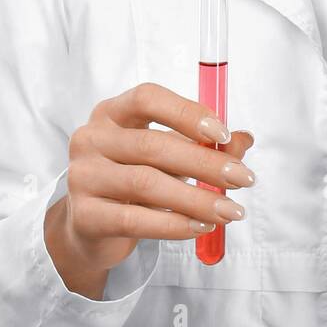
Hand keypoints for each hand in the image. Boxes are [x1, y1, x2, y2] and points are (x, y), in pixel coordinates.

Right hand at [44, 82, 254, 292]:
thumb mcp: (168, 157)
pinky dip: (173, 225)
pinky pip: (134, 220)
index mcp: (112, 113)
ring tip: (230, 210)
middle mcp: (91, 139)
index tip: (224, 133)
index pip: (147, 99)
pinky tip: (200, 227)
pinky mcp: (84, 215)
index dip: (187, 112)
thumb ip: (204, 145)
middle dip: (205, 163)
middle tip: (242, 178)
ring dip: (196, 199)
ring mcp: (82, 176)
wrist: (89, 227)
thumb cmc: (133, 181)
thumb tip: (243, 140)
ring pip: (146, 184)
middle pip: (152, 145)